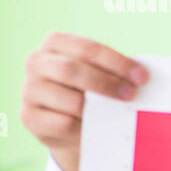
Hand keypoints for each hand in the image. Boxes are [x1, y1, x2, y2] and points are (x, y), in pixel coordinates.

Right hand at [20, 32, 148, 170]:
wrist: (67, 123)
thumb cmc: (88, 89)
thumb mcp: (97, 73)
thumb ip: (112, 71)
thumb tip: (141, 77)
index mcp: (55, 43)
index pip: (87, 49)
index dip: (116, 62)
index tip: (142, 77)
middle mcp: (36, 62)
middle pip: (72, 70)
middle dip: (107, 83)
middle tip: (131, 95)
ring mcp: (29, 90)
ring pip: (69, 100)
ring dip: (98, 109)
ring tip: (117, 113)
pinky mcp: (29, 117)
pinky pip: (63, 123)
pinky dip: (84, 126)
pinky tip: (95, 126)